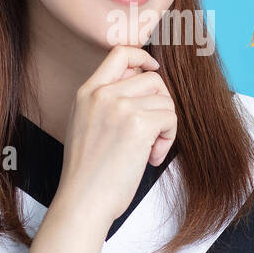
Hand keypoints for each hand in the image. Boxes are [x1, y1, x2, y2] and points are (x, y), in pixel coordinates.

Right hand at [54, 44, 176, 227]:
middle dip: (161, 104)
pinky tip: (152, 157)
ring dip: (165, 127)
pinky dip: (168, 139)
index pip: (120, 53)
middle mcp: (103, 94)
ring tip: (149, 150)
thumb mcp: (86, 124)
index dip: (143, 57)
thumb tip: (141, 83)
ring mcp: (121, 107)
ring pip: (164, 101)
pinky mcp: (139, 124)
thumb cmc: (87, 173)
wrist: (83, 200)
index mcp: (87, 92)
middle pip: (151, 78)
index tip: (154, 69)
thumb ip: (106, 101)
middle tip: (154, 131)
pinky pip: (170, 119)